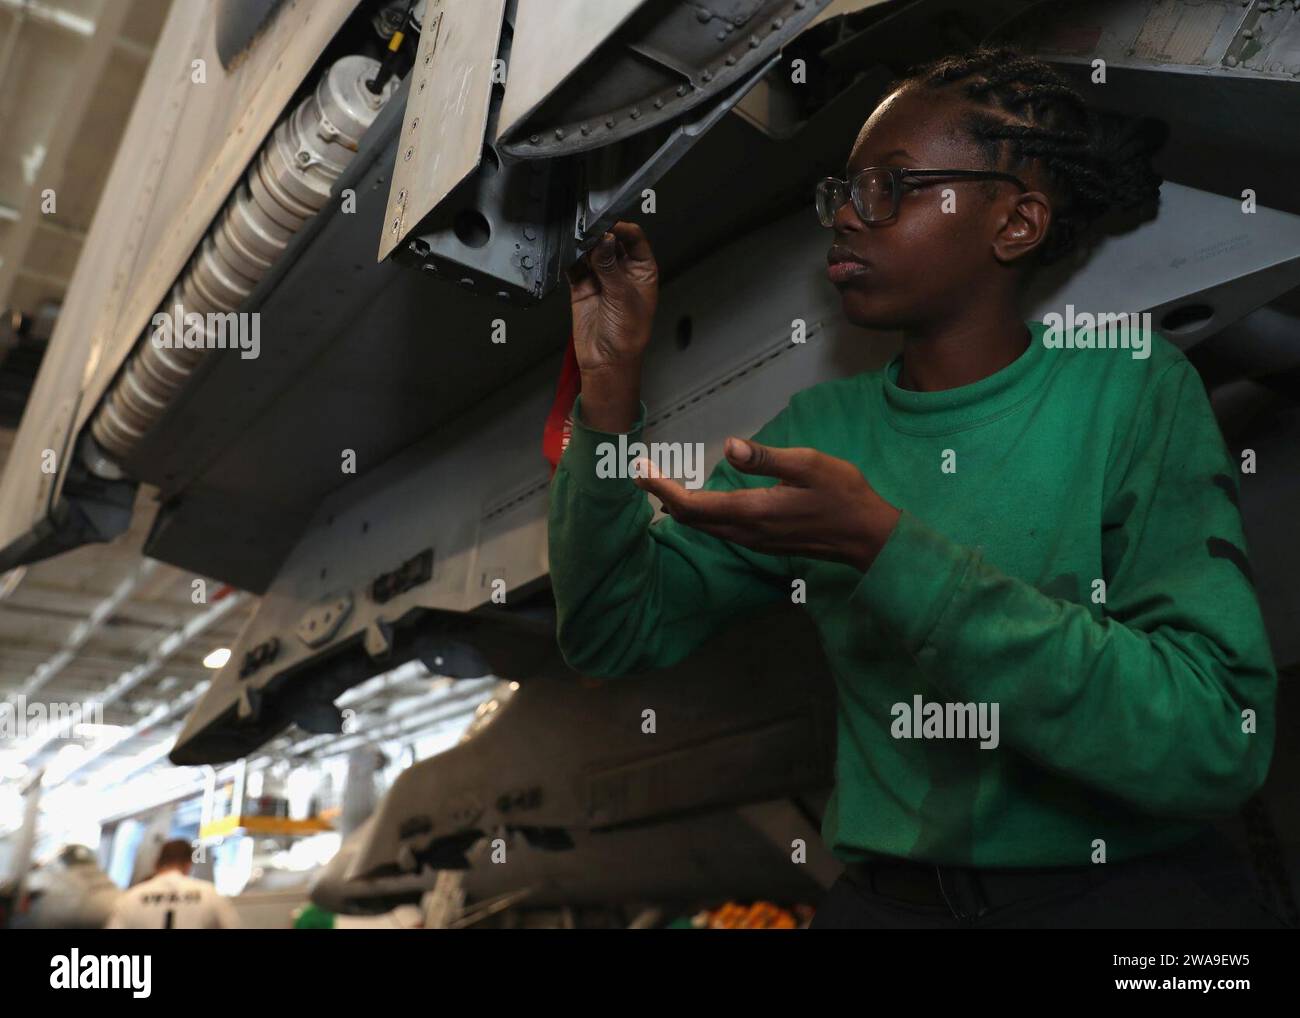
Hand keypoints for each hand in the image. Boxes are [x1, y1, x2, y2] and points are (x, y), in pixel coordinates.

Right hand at [566, 221, 658, 376]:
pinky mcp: (583, 286)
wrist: (607, 361)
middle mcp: (623, 271)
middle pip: (611, 240)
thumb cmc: (628, 336)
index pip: (634, 238)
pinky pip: (575, 265)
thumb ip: (609, 265)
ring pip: (591, 250)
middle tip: (589, 233)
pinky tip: (569, 254)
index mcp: (643, 270)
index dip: (622, 227)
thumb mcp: (622, 296)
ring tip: (578, 244)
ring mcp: (602, 278)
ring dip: (584, 246)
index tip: (608, 224)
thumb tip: (603, 239)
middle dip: (600, 235)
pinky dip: (570, 258)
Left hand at [632, 438, 901, 571]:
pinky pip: (719, 531)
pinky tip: (695, 503)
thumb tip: (729, 447)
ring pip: (703, 528)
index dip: (662, 489)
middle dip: (662, 497)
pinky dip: (698, 516)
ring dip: (678, 508)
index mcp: (753, 511)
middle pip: (691, 520)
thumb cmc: (843, 495)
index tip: (639, 470)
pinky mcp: (762, 543)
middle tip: (639, 473)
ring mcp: (754, 541)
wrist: (867, 536)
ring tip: (658, 486)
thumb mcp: (809, 465)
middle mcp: (747, 532)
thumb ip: (766, 458)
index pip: (693, 506)